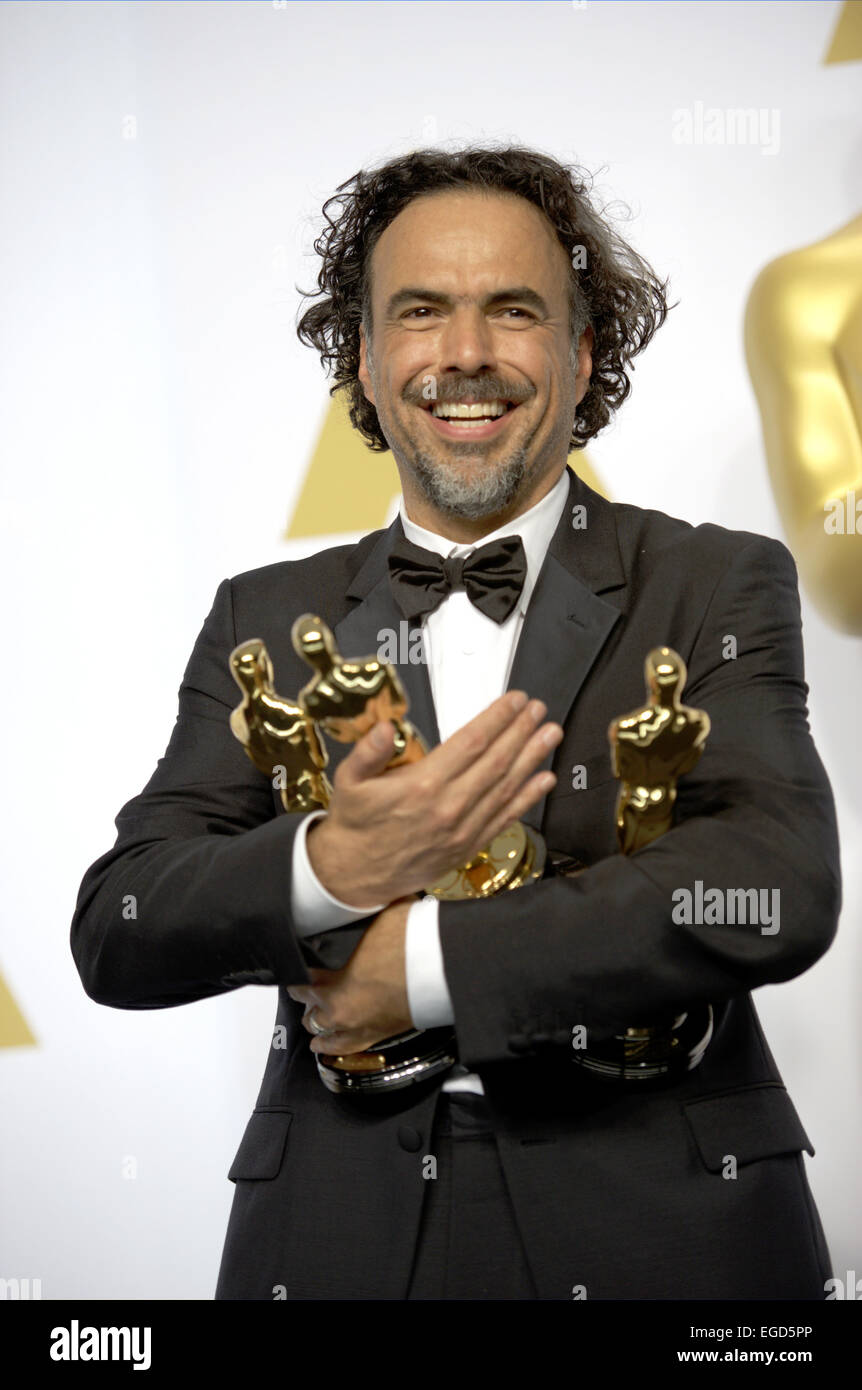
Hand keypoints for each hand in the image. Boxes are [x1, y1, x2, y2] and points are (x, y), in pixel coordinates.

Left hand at [287, 898, 412, 1055]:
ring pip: (319, 1028)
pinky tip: (323, 1042)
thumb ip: (356, 914)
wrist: (444, 967)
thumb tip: (352, 898)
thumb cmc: (411, 941)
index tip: (297, 959)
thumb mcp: (376, 915)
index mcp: (331, 979)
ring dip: (315, 1018)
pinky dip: (331, 1044)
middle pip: (306, 1002)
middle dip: (304, 991)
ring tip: (311, 1013)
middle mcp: (338, 1007)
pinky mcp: (377, 1035)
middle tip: (305, 981)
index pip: (300, 976)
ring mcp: (356, 1025)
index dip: (297, 966)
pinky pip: (344, 1047)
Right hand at [306, 691, 561, 906]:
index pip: (471, 743)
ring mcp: (463, 830)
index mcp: (422, 785)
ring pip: (506, 787)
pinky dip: (528, 798)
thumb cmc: (356, 823)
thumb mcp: (349, 781)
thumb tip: (386, 727)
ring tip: (552, 734)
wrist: (356, 874)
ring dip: (532, 758)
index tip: (516, 700)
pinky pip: (504, 818)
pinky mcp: (468, 847)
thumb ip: (368, 752)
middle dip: (521, 731)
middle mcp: (449, 807)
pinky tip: (544, 779)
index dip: (498, 719)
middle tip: (539, 709)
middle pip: (496, 761)